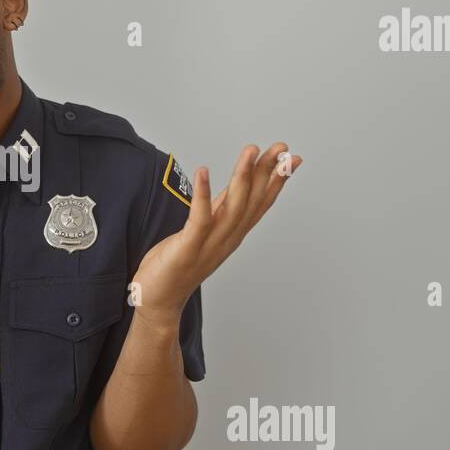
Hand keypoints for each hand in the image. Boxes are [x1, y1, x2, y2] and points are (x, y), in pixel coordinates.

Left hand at [132, 143, 302, 325]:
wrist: (159, 301)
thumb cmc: (176, 266)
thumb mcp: (204, 231)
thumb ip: (220, 209)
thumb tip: (235, 186)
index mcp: (232, 234)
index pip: (259, 203)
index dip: (276, 180)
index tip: (290, 158)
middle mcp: (227, 238)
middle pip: (253, 201)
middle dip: (268, 172)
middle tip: (281, 148)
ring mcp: (210, 243)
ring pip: (234, 206)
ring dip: (243, 176)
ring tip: (251, 150)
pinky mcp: (189, 247)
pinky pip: (200, 217)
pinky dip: (204, 194)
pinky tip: (204, 171)